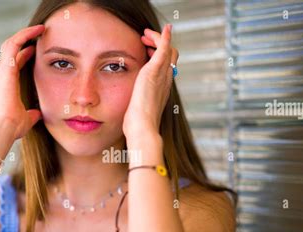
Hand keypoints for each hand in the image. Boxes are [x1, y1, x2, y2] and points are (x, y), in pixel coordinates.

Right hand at [0, 25, 44, 140]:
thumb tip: (37, 115)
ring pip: (11, 44)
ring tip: (40, 28)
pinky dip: (24, 35)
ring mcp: (3, 70)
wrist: (4, 128)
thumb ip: (32, 114)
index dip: (26, 54)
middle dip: (25, 40)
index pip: (16, 63)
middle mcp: (3, 75)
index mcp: (8, 84)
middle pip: (12, 50)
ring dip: (25, 34)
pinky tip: (36, 31)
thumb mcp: (27, 118)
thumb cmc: (12, 127)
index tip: (37, 48)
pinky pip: (13, 44)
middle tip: (40, 33)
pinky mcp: (6, 68)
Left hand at [122, 24, 178, 140]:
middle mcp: (166, 81)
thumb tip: (131, 114)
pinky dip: (164, 37)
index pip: (166, 66)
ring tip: (144, 36)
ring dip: (157, 39)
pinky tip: (164, 29)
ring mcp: (162, 76)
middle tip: (145, 40)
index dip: (159, 56)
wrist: (143, 129)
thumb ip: (137, 106)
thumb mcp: (138, 112)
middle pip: (171, 56)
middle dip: (159, 44)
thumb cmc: (139, 126)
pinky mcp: (154, 72)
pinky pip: (164, 49)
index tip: (146, 50)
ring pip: (168, 50)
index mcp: (162, 89)